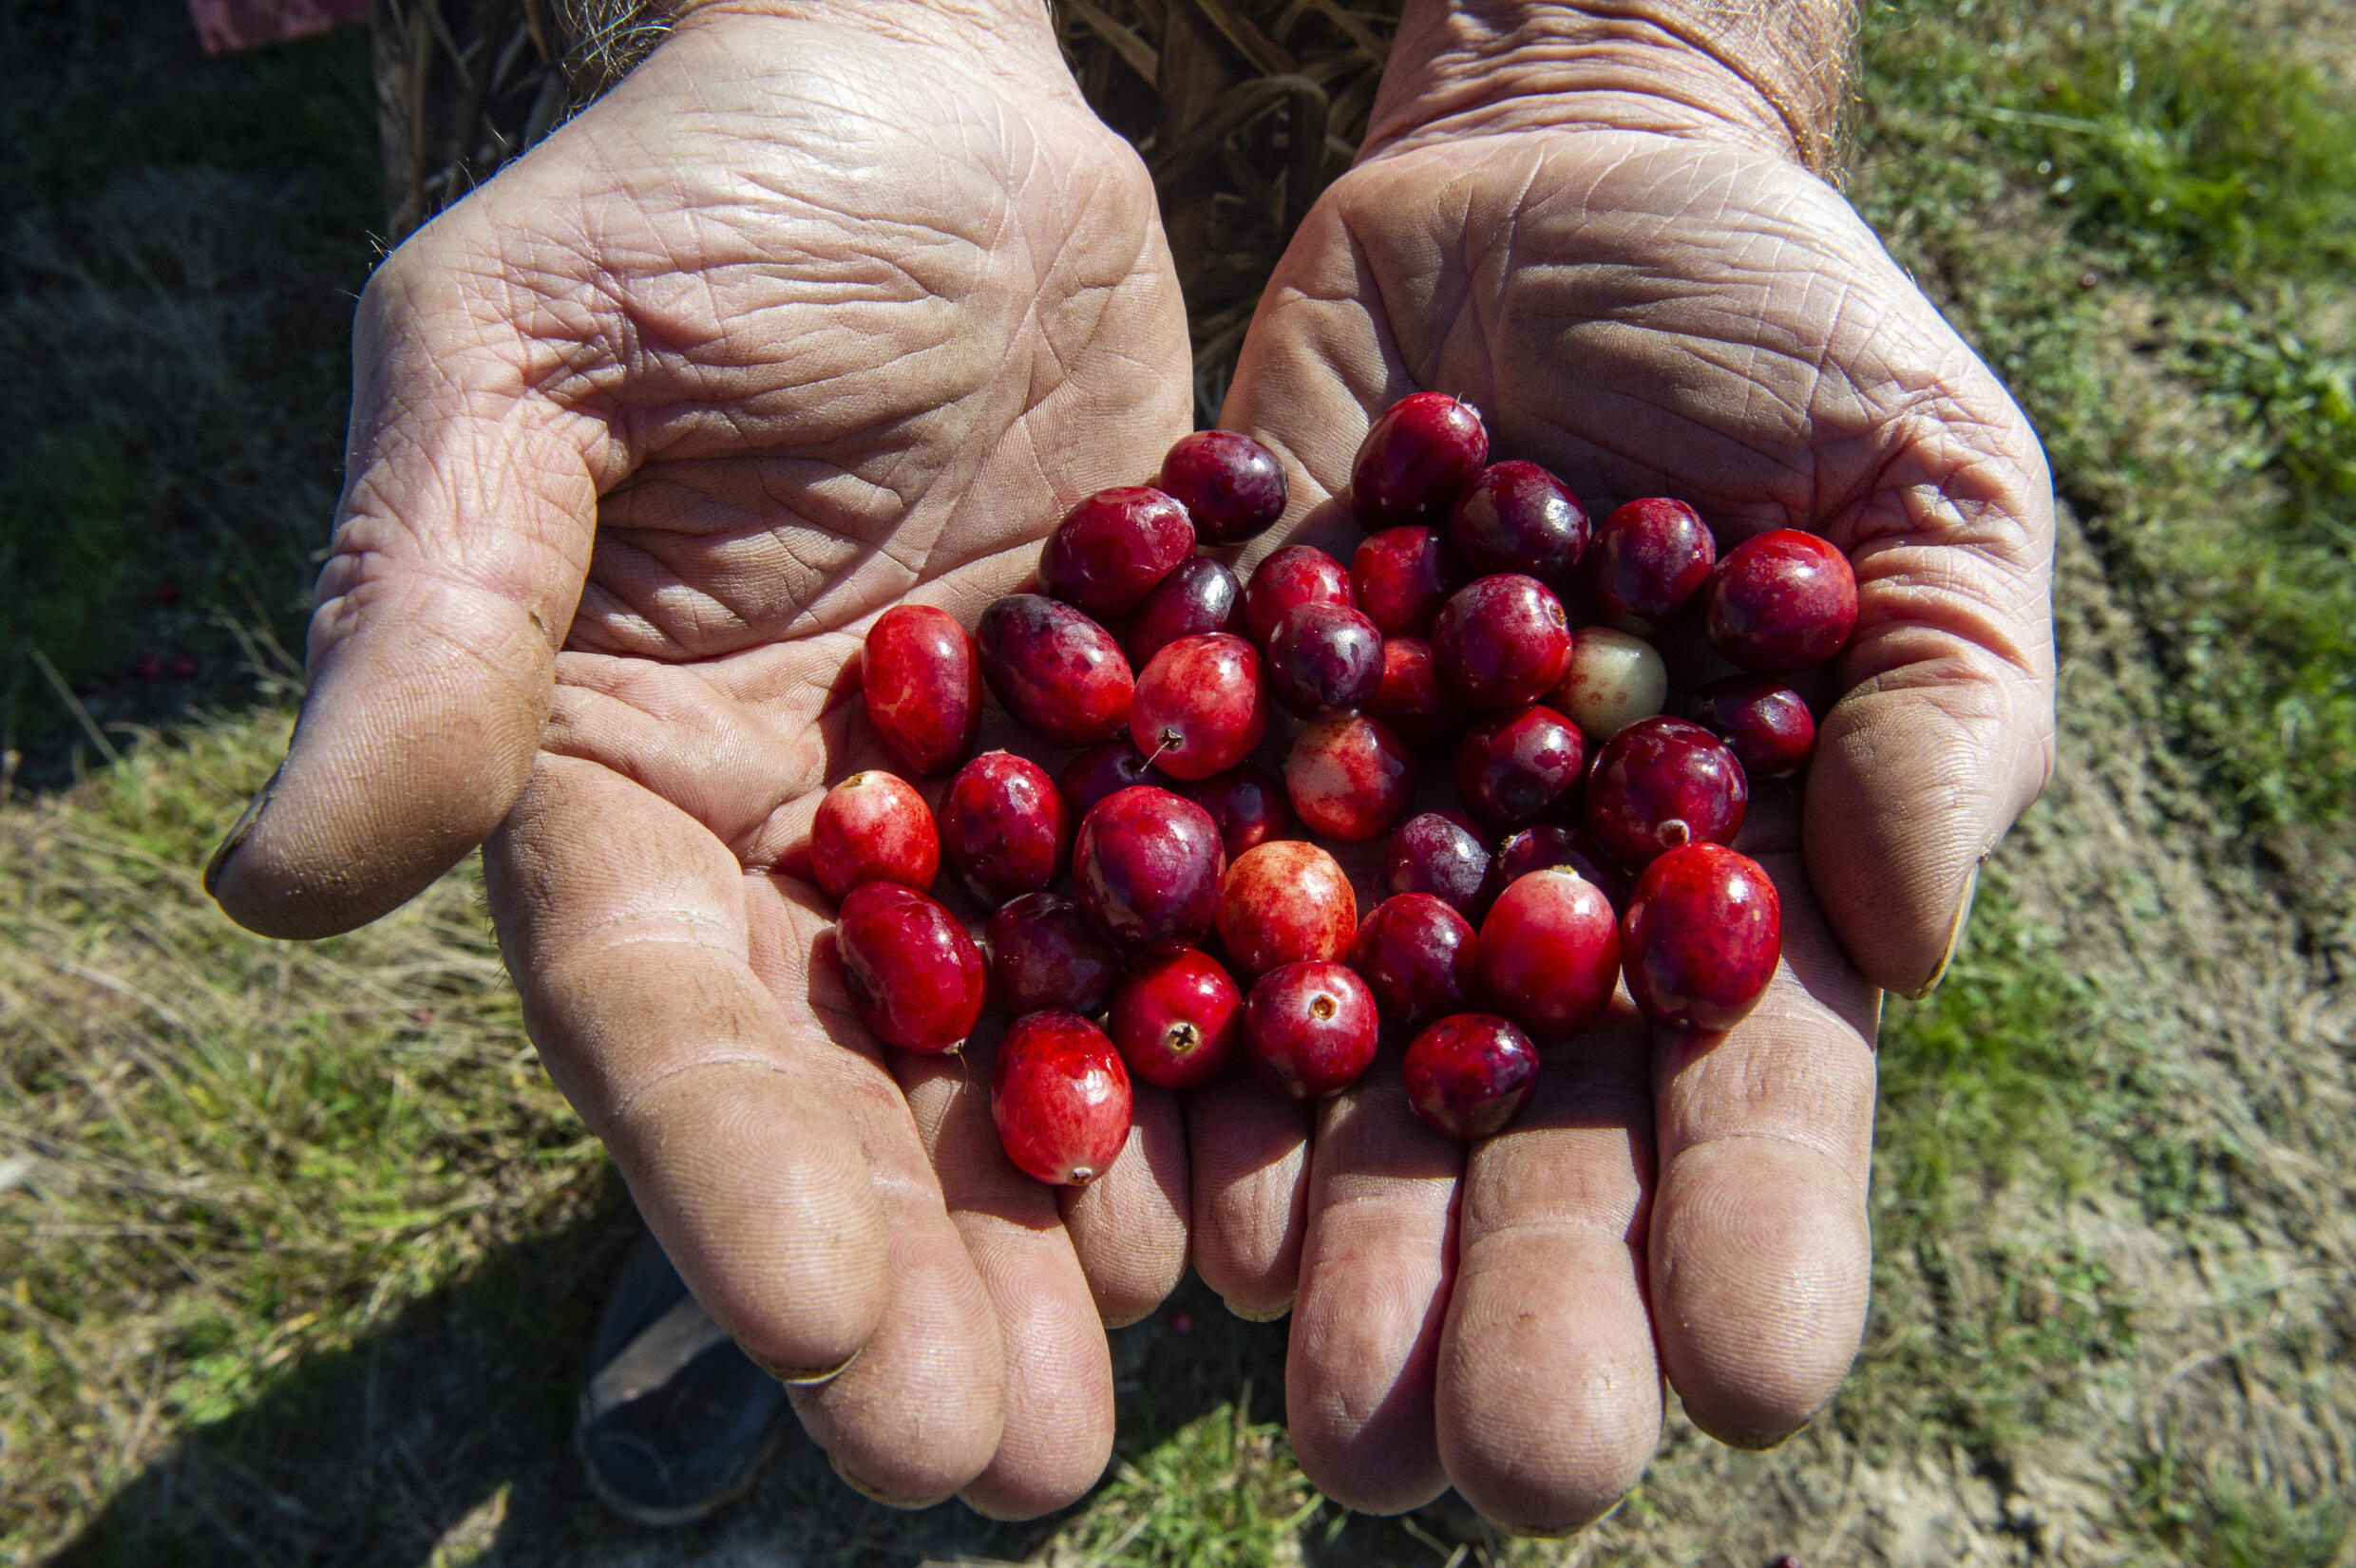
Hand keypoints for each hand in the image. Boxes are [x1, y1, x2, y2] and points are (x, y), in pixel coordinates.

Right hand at [205, 0, 1193, 1514]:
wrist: (926, 92)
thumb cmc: (692, 194)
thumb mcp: (518, 364)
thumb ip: (433, 612)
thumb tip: (283, 882)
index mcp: (620, 782)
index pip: (659, 1016)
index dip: (727, 1181)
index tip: (816, 1334)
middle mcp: (799, 843)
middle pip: (850, 1096)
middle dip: (913, 1283)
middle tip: (990, 1469)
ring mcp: (984, 814)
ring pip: (1030, 1058)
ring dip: (1077, 1232)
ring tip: (1131, 1409)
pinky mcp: (1142, 753)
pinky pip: (1194, 924)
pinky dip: (1237, 1058)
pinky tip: (1288, 1194)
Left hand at [1194, 3, 2055, 1531]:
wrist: (1540, 204)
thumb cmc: (1776, 339)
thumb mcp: (1918, 480)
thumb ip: (1939, 698)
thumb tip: (1903, 926)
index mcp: (1723, 889)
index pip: (1752, 1096)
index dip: (1755, 1230)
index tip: (1750, 1373)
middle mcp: (1530, 917)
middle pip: (1530, 1148)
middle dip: (1519, 1304)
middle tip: (1492, 1461)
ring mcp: (1364, 858)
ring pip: (1345, 1095)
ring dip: (1331, 1249)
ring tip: (1317, 1398)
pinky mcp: (1213, 768)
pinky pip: (1180, 933)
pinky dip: (1165, 1055)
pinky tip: (1154, 1188)